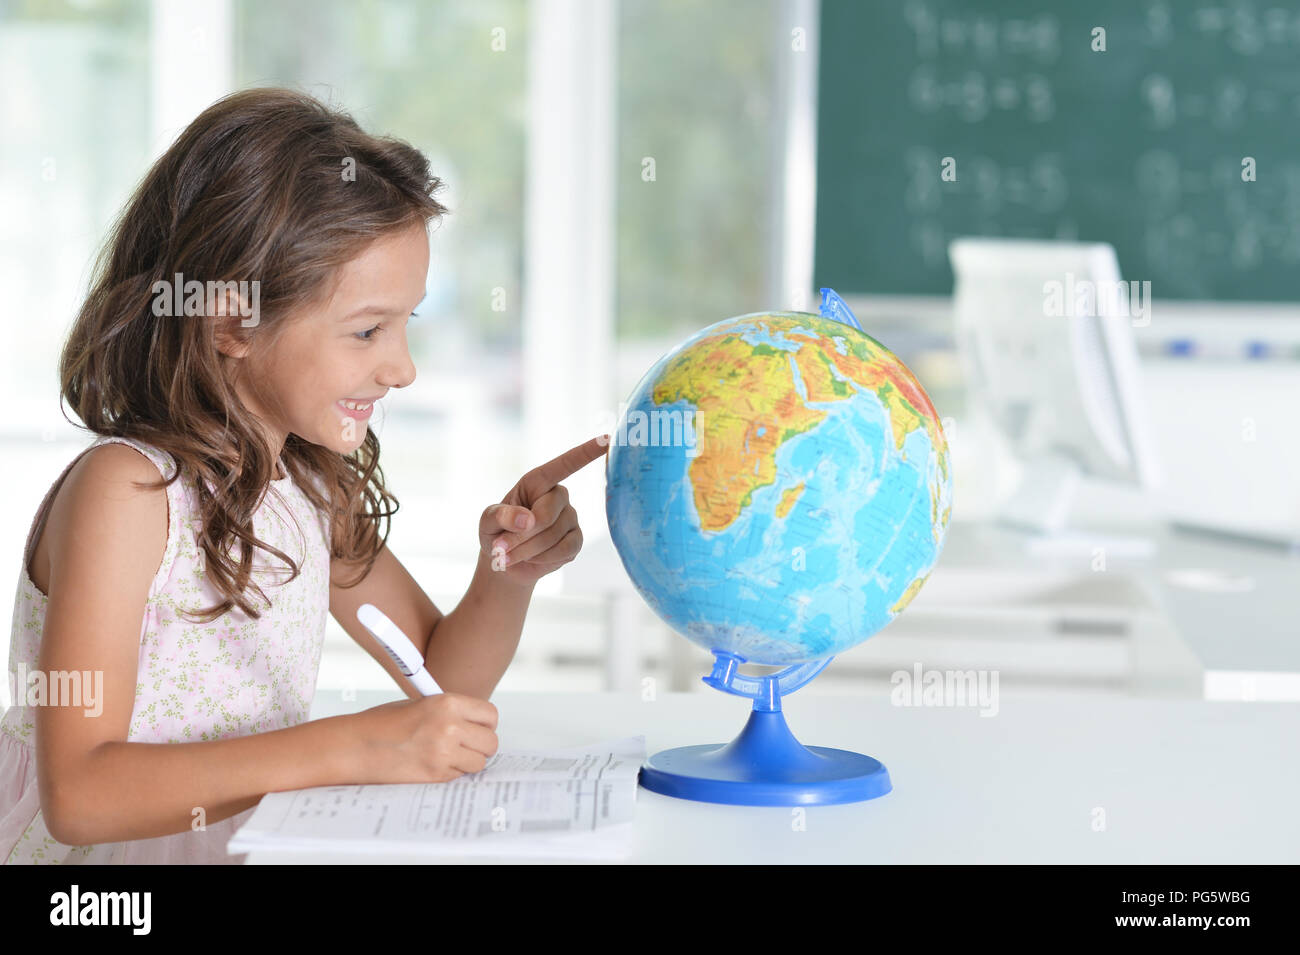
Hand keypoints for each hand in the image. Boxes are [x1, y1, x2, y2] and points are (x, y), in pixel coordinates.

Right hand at [355, 693, 498, 783]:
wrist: (355, 746)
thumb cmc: (382, 723)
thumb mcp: (420, 704)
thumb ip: (449, 712)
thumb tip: (474, 724)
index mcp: (447, 703)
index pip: (490, 715)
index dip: (486, 723)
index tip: (479, 727)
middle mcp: (450, 727)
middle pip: (490, 742)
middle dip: (481, 745)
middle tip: (467, 745)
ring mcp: (443, 753)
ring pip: (479, 762)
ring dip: (468, 761)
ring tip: (448, 755)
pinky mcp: (435, 774)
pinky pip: (459, 776)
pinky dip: (452, 772)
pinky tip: (432, 764)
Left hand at [478, 435, 609, 586]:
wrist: (506, 561)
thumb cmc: (496, 533)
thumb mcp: (488, 521)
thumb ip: (501, 516)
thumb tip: (528, 520)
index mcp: (539, 481)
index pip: (565, 464)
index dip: (586, 452)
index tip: (608, 439)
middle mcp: (559, 496)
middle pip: (547, 515)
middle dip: (522, 536)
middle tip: (502, 548)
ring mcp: (570, 518)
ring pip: (553, 536)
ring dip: (527, 551)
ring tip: (510, 556)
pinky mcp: (576, 541)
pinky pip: (563, 550)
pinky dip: (542, 559)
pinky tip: (532, 559)